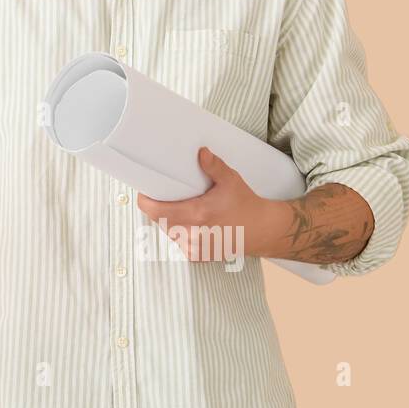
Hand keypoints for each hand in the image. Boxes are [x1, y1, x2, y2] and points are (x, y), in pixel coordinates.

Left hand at [135, 146, 283, 261]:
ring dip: (168, 220)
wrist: (262, 230)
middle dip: (158, 207)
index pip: (155, 211)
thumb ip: (213, 166)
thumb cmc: (245, 204)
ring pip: (168, 232)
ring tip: (180, 207)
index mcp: (197, 215)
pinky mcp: (198, 256)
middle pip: (159, 220)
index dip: (145, 201)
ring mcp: (194, 248)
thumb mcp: (230, 181)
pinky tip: (190, 224)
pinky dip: (180, 232)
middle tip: (165, 194)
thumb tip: (200, 151)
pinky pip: (179, 242)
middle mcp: (193, 235)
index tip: (146, 191)